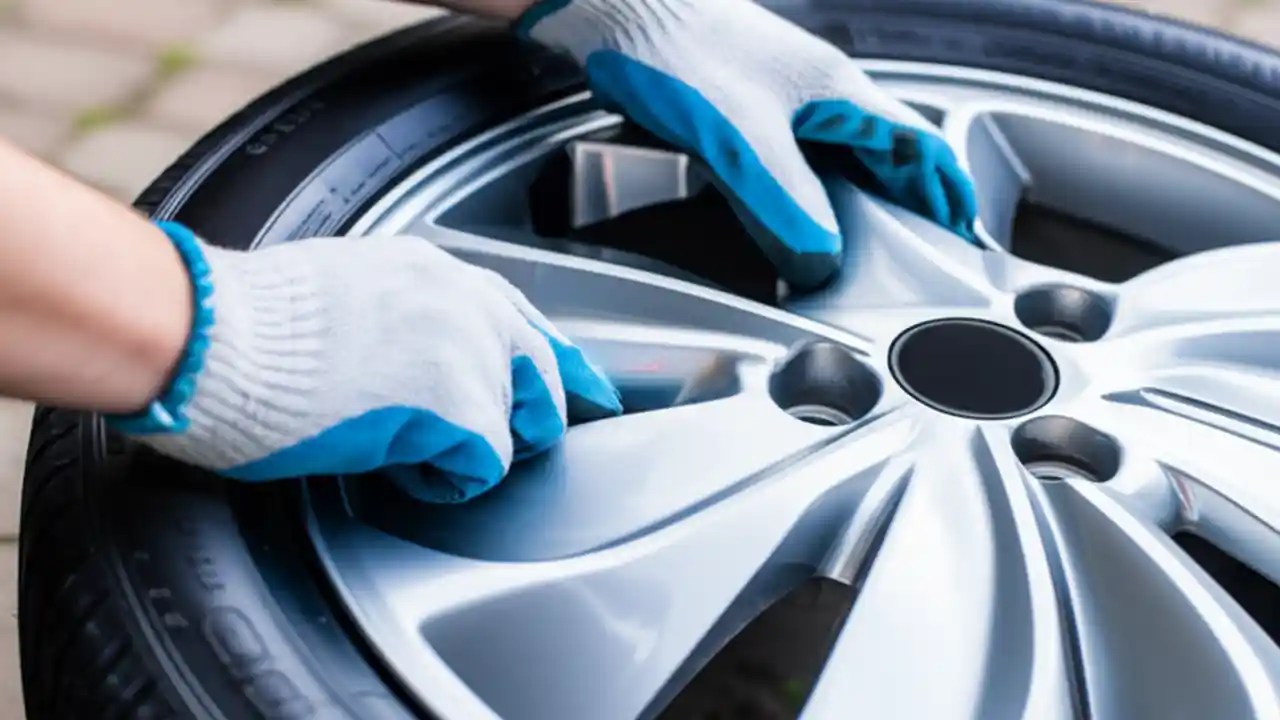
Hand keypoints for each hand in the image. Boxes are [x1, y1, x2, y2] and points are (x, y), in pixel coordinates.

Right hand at [111, 223, 621, 502]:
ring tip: (403, 446)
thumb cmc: (251, 323)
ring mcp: (469, 353)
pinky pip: (485, 464)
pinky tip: (399, 465)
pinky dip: (448, 479)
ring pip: (513, 425)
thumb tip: (417, 357)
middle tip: (483, 444)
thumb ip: (406, 317)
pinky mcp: (457, 407)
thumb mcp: (346, 292)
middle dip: (526, 417)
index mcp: (436, 273)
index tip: (590, 392)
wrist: (214, 337)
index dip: (558, 365)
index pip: (525, 319)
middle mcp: (468, 305)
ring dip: (468, 447)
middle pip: (544, 374)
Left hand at [517, 0, 978, 289]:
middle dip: (910, 200)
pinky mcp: (740, 100)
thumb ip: (787, 208)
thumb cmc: (676, 47)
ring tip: (864, 239)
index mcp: (838, 92)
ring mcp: (780, 93)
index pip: (919, 146)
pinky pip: (796, 151)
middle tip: (920, 247)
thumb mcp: (743, 144)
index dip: (946, 191)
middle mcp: (818, 89)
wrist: (612, 5)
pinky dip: (811, 185)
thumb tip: (821, 262)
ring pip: (840, 151)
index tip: (961, 232)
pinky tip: (790, 207)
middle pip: (886, 151)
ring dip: (860, 195)